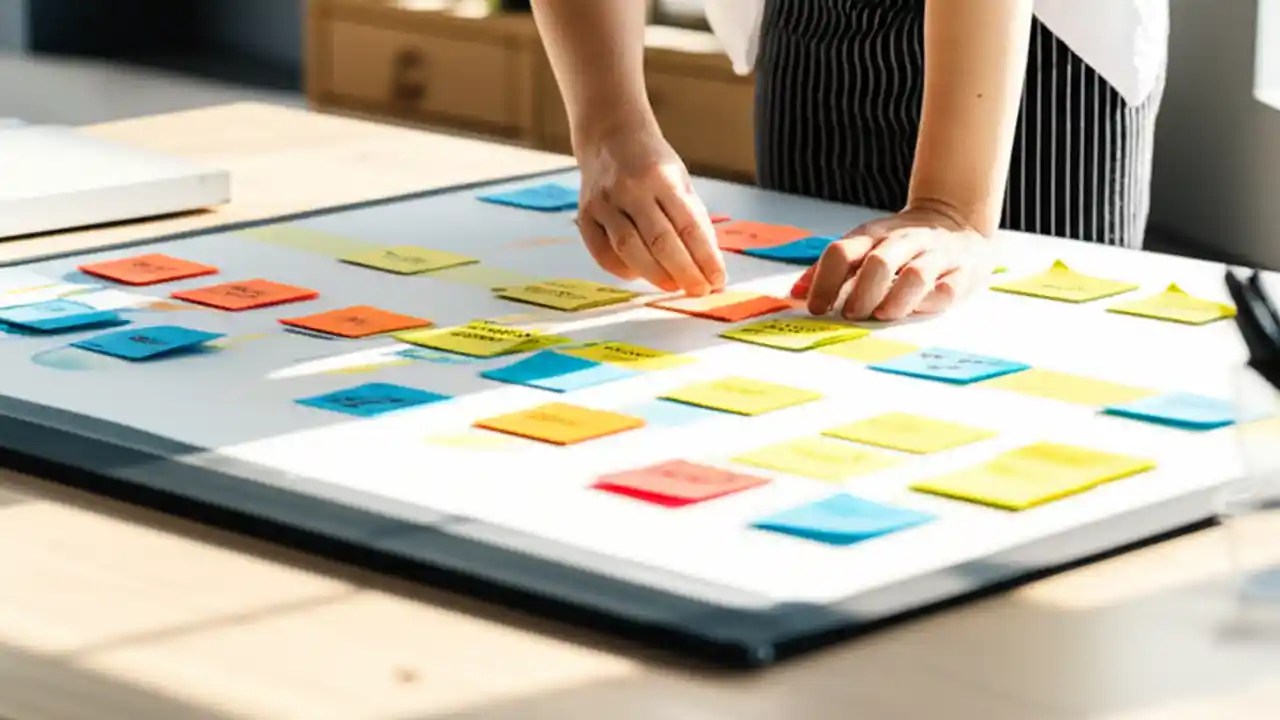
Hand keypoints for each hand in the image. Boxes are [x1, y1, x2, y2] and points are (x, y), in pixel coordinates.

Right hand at [575, 125, 725, 294]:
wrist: (609, 136)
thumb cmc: (651, 163)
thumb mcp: (680, 179)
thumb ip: (691, 218)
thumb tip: (708, 263)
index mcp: (662, 177)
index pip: (689, 225)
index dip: (705, 258)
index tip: (717, 280)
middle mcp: (632, 189)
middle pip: (660, 241)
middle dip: (684, 272)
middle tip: (699, 291)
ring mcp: (605, 202)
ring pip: (630, 249)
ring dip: (655, 276)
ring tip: (674, 287)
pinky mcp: (585, 215)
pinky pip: (603, 253)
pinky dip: (623, 270)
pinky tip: (639, 275)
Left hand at [791, 206, 994, 320]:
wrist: (956, 218)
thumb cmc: (899, 245)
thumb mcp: (863, 246)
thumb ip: (829, 269)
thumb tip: (794, 294)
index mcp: (873, 236)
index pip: (842, 252)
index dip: (824, 281)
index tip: (815, 308)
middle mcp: (903, 242)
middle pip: (879, 263)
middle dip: (862, 291)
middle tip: (850, 314)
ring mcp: (936, 255)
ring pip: (916, 274)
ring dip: (896, 297)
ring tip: (883, 314)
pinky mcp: (964, 271)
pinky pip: (950, 287)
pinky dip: (934, 300)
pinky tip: (921, 309)